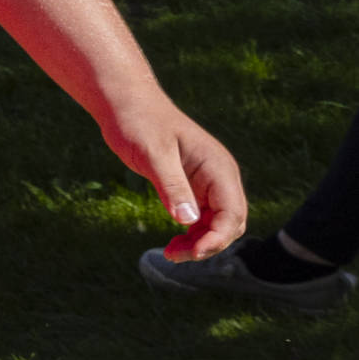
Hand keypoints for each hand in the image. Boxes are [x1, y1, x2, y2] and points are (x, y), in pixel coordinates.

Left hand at [105, 91, 250, 254]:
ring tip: (170, 253)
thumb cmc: (139, 123)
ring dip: (199, 242)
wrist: (126, 104)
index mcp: (218, 168)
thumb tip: (188, 221)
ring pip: (215, 223)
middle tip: (174, 255)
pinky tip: (172, 242)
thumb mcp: (153, 155)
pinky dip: (191, 234)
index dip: (218, 238)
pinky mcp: (190, 186)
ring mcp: (206, 182)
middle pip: (229, 222)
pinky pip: (201, 217)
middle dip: (208, 244)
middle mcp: (219, 176)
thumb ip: (171, 186)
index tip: (193, 253)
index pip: (233, 212)